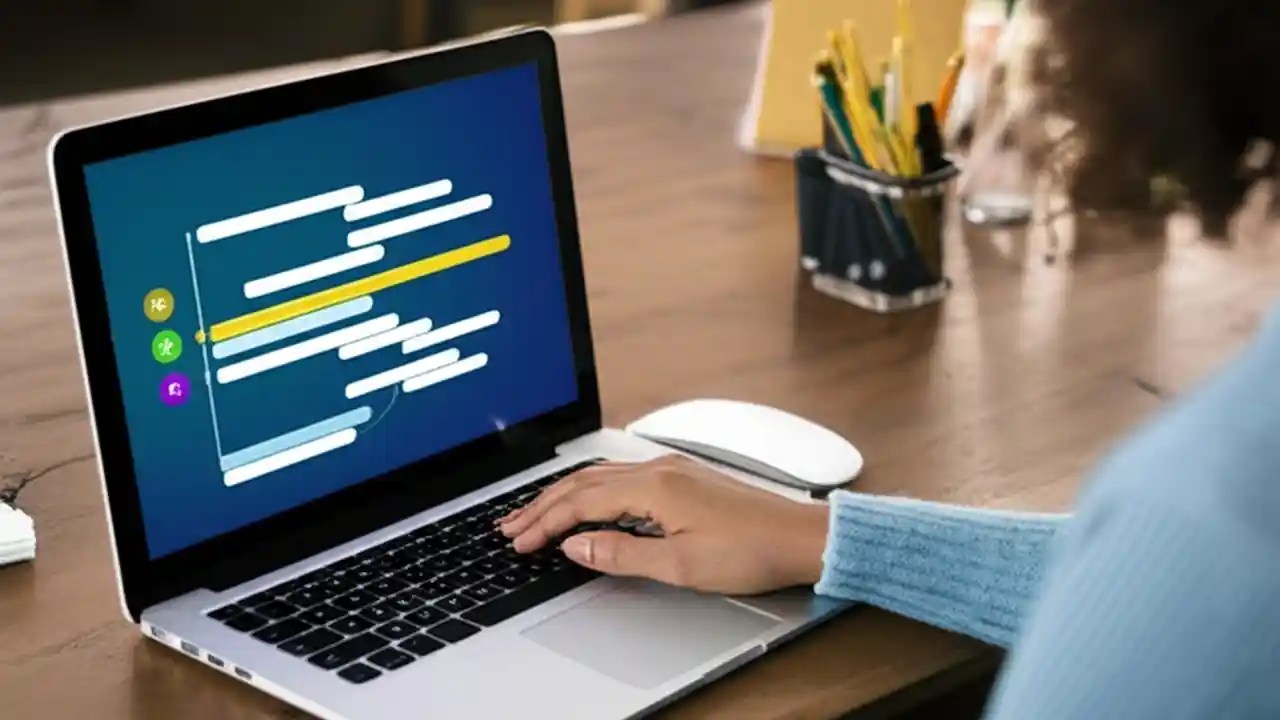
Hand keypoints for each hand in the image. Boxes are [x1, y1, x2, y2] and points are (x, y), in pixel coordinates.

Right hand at [498, 456, 828, 594]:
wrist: (800, 537)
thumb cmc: (751, 551)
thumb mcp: (680, 565)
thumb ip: (622, 554)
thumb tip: (577, 547)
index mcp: (655, 486)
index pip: (582, 502)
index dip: (545, 523)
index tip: (519, 541)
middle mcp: (659, 470)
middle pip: (584, 482)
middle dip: (543, 505)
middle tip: (511, 527)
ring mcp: (672, 470)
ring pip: (601, 477)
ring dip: (564, 495)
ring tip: (536, 515)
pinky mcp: (683, 478)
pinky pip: (621, 478)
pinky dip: (592, 491)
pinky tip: (586, 504)